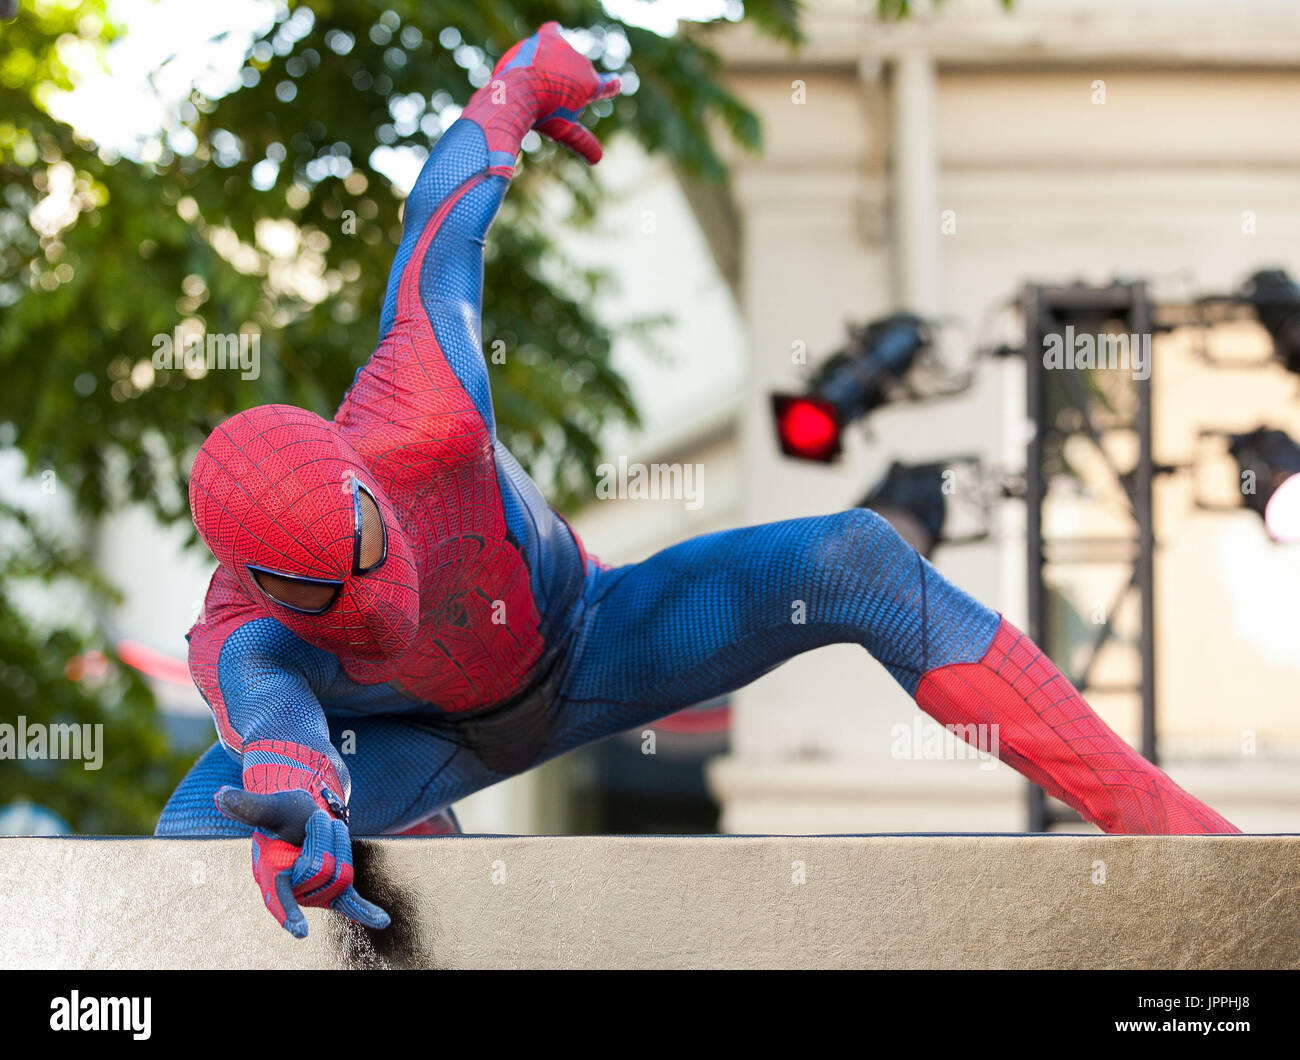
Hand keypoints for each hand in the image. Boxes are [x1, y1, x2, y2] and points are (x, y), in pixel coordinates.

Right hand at [217, 786, 389, 938]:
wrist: (302, 814)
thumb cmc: (282, 812)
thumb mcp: (269, 806)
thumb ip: (248, 805)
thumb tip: (222, 796)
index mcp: (271, 877)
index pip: (279, 899)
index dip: (289, 914)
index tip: (300, 932)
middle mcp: (295, 891)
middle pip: (324, 869)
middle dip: (325, 835)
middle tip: (316, 818)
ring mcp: (318, 892)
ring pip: (343, 871)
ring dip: (339, 841)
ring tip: (326, 827)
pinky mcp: (337, 889)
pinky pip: (353, 905)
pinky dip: (367, 914)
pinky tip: (383, 922)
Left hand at [489, 21, 621, 163]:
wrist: (518, 92)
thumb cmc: (543, 115)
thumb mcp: (564, 132)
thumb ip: (582, 142)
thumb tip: (598, 159)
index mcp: (591, 86)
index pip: (606, 86)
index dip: (611, 86)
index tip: (616, 83)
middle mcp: (583, 63)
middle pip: (576, 75)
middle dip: (565, 85)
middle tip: (545, 100)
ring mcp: (565, 49)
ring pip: (560, 58)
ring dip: (552, 68)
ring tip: (536, 82)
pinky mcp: (547, 39)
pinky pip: (551, 32)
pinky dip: (551, 33)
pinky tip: (550, 31)